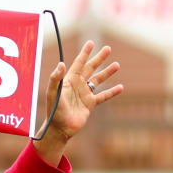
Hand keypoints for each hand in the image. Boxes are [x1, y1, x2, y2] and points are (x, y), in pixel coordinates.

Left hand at [33, 40, 122, 165]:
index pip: (78, 64)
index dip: (84, 53)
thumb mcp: (52, 93)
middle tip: (108, 48)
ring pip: (98, 80)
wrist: (60, 128)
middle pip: (90, 68)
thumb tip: (61, 64)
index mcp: (69, 80)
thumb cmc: (53, 110)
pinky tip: (120, 87)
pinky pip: (103, 96)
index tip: (90, 43)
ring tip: (117, 64)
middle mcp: (78, 85)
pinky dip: (112, 92)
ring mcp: (85, 94)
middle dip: (99, 58)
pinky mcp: (90, 104)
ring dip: (107, 72)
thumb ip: (55, 79)